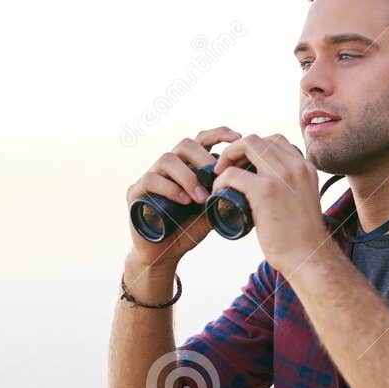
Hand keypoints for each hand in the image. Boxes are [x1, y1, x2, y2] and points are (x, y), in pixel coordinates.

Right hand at [124, 126, 240, 271]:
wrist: (164, 253)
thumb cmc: (188, 229)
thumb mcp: (213, 212)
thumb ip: (226, 198)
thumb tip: (252, 187)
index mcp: (188, 165)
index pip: (202, 140)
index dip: (220, 134)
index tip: (238, 138)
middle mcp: (169, 166)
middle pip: (185, 144)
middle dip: (203, 157)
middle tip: (217, 176)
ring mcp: (151, 175)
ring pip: (168, 159)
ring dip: (188, 176)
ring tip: (200, 198)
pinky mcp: (136, 191)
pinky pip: (151, 180)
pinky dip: (169, 188)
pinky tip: (183, 200)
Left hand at [212, 133, 330, 273]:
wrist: (309, 257)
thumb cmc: (302, 236)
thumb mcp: (302, 199)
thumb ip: (291, 186)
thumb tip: (268, 183)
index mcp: (306, 167)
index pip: (276, 141)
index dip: (255, 148)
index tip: (244, 165)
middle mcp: (296, 166)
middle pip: (260, 139)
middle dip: (238, 149)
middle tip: (227, 167)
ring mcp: (281, 176)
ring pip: (247, 145)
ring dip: (228, 156)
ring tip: (221, 174)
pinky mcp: (266, 191)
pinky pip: (233, 174)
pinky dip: (221, 179)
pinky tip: (219, 190)